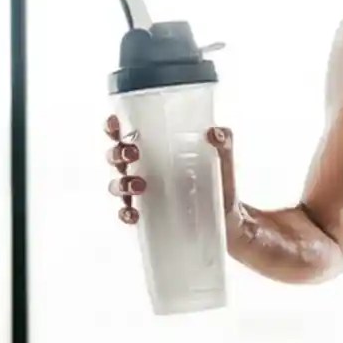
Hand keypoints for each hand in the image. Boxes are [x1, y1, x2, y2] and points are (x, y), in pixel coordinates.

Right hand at [104, 115, 239, 226]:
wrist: (230, 217)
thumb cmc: (220, 181)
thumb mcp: (223, 160)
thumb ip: (223, 144)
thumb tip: (214, 132)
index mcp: (156, 148)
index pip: (125, 133)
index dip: (113, 127)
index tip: (116, 125)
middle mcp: (144, 168)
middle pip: (115, 157)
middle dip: (117, 153)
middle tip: (133, 153)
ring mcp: (143, 193)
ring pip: (116, 185)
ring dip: (121, 183)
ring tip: (140, 185)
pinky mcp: (148, 215)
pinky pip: (127, 213)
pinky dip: (126, 213)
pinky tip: (134, 214)